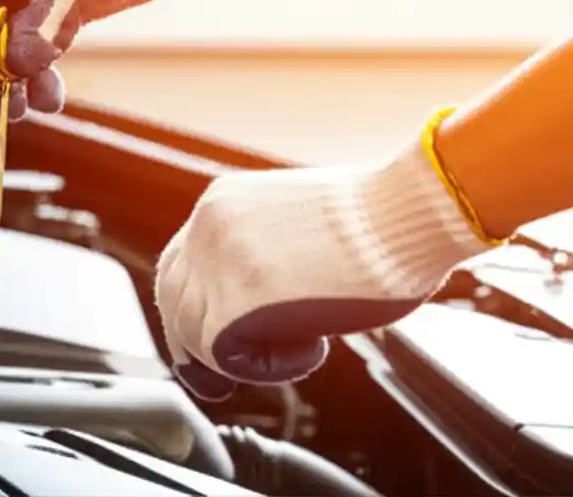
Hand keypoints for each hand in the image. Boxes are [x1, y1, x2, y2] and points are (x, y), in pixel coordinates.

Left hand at [154, 138, 488, 400]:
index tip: (207, 343)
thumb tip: (256, 294)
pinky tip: (314, 348)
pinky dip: (266, 367)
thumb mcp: (299, 220)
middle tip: (220, 383)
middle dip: (193, 347)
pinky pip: (222, 355)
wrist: (412, 210)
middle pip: (172, 300)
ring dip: (244, 356)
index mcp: (222, 202)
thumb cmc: (383, 219)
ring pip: (194, 333)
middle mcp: (208, 225)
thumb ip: (264, 250)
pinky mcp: (238, 300)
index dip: (189, 310)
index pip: (178, 265)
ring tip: (306, 344)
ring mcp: (219, 261)